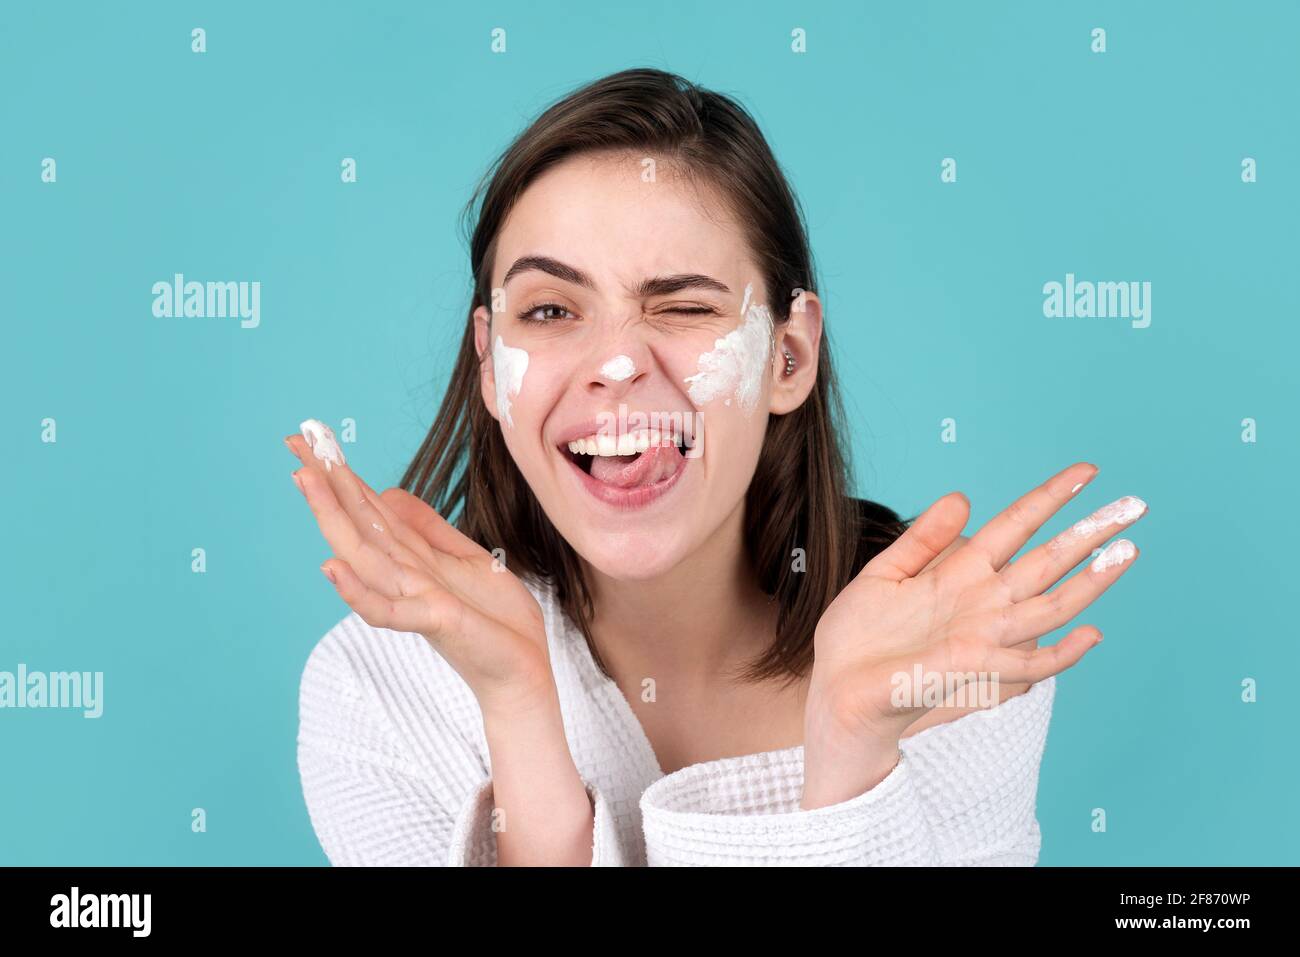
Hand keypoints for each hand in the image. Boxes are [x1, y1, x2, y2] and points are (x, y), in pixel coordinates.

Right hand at [285, 422, 553, 711]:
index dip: (340, 473)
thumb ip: (428, 529)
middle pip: (357, 524)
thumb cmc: (496, 620)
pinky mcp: (436, 623)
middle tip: (296, 441)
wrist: (525, 671)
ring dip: (333, 518)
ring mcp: (416, 600)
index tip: (309, 437)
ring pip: (364, 556)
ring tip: (305, 480)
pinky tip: (331, 567)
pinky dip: (358, 592)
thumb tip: (389, 492)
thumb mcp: (466, 558)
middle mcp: (405, 576)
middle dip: (326, 484)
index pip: (368, 509)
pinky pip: (390, 610)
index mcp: (413, 558)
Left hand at [802, 462, 1144, 806]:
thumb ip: (923, 538)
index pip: (1016, 524)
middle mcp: (981, 600)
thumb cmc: (858, 635)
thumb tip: (963, 497)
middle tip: (1135, 504)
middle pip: (1047, 559)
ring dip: (1090, 582)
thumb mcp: (886, 573)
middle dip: (1090, 531)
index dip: (1050, 497)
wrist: (838, 686)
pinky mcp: (973, 666)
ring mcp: (982, 633)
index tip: (1086, 471)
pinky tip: (1090, 635)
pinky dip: (1061, 652)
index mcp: (959, 570)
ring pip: (1050, 604)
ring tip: (1126, 551)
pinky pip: (1029, 663)